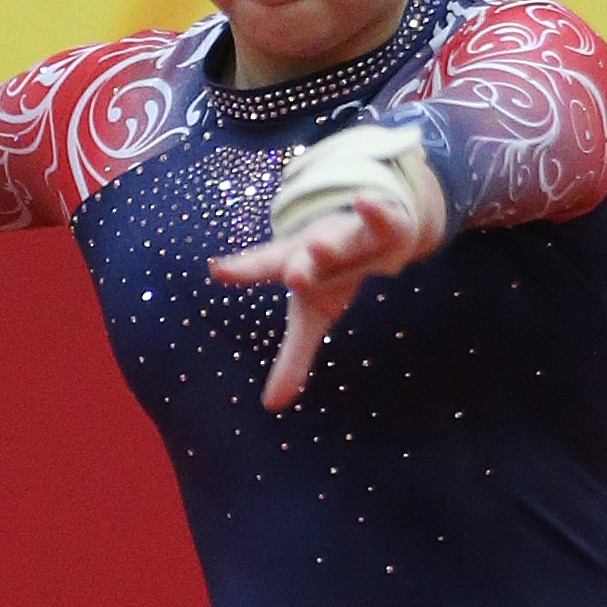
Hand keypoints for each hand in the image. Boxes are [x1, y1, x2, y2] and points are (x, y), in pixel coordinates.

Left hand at [210, 188, 437, 410]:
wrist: (380, 226)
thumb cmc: (337, 274)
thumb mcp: (315, 315)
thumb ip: (293, 358)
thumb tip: (271, 406)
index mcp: (301, 265)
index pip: (269, 266)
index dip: (245, 270)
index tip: (218, 269)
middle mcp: (323, 247)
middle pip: (314, 256)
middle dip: (306, 265)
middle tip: (292, 274)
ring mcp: (356, 235)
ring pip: (347, 237)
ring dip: (336, 241)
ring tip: (316, 244)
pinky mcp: (389, 226)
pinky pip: (385, 220)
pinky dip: (377, 211)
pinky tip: (364, 201)